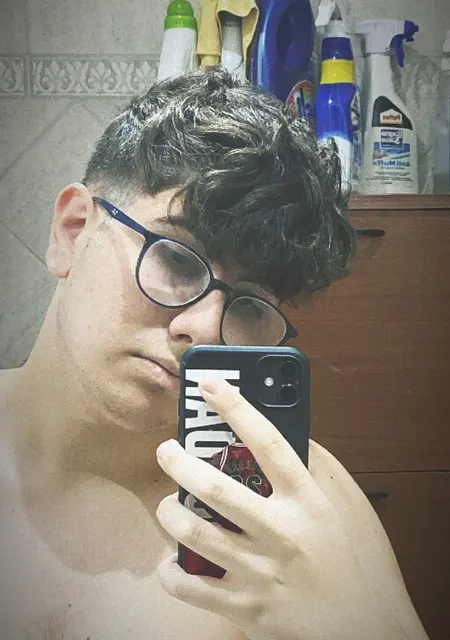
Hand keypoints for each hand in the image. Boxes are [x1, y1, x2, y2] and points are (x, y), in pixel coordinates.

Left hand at [156, 378, 427, 639]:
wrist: (374, 633)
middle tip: (167, 450)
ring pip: (194, 535)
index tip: (211, 386)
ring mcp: (260, 573)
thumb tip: (287, 433)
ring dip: (171, 512)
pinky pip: (190, 588)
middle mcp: (281, 533)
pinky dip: (171, 571)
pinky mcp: (247, 609)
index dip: (237, 408)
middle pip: (216, 490)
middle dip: (180, 462)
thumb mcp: (351, 506)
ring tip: (169, 504)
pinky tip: (173, 559)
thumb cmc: (362, 565)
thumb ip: (318, 467)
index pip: (268, 443)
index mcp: (309, 502)